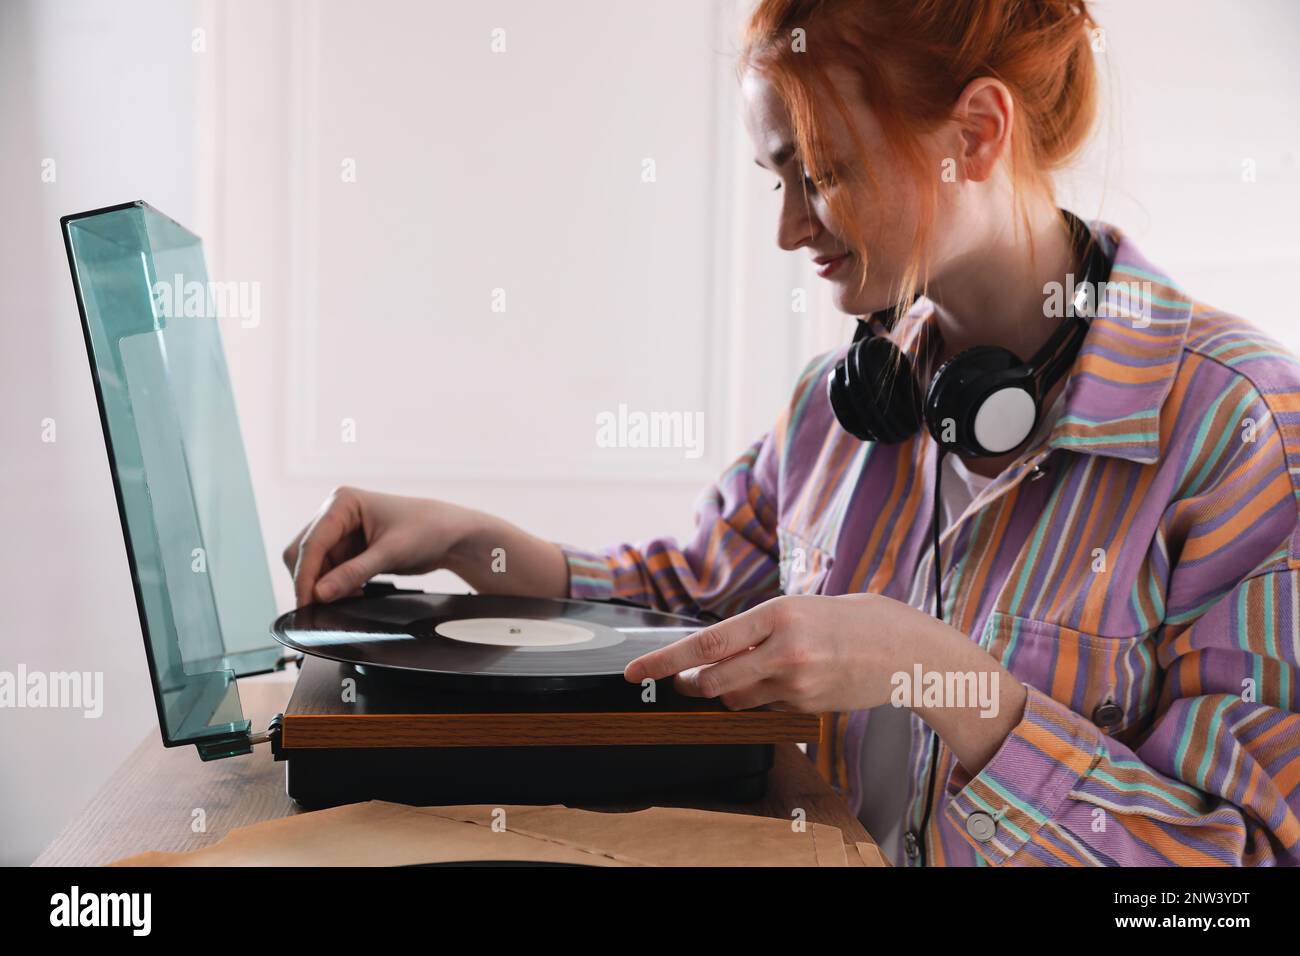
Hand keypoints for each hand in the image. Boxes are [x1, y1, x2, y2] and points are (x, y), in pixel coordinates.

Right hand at [282, 487, 477, 607]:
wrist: (450, 535)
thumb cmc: (427, 529)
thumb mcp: (390, 553)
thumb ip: (354, 573)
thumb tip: (320, 593)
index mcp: (343, 502)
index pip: (311, 542)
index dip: (305, 576)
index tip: (306, 602)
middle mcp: (337, 513)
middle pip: (304, 553)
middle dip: (311, 581)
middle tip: (321, 608)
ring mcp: (342, 531)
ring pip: (314, 565)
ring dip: (325, 585)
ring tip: (350, 598)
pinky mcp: (349, 547)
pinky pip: (330, 570)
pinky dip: (336, 586)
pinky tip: (354, 594)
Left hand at [625, 592, 1027, 774]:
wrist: (911, 652)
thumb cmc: (861, 619)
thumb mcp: (807, 606)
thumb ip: (764, 625)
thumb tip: (720, 646)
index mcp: (779, 613)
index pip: (705, 644)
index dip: (663, 661)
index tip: (634, 672)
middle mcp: (784, 650)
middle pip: (711, 681)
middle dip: (689, 684)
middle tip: (681, 680)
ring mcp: (797, 683)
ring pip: (735, 699)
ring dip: (724, 692)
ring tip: (742, 675)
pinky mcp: (808, 707)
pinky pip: (765, 708)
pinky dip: (759, 698)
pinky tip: (782, 682)